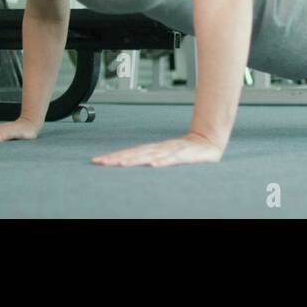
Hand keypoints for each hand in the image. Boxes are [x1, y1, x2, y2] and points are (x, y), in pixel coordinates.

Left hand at [92, 133, 223, 167]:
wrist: (209, 141)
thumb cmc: (186, 151)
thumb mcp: (165, 156)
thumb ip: (149, 159)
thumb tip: (127, 163)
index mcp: (154, 149)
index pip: (130, 153)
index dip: (114, 156)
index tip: (97, 161)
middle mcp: (160, 148)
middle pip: (135, 153)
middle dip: (118, 158)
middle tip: (102, 162)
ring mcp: (172, 150)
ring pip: (151, 155)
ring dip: (135, 159)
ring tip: (121, 164)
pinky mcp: (186, 154)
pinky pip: (174, 158)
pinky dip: (164, 161)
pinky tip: (154, 164)